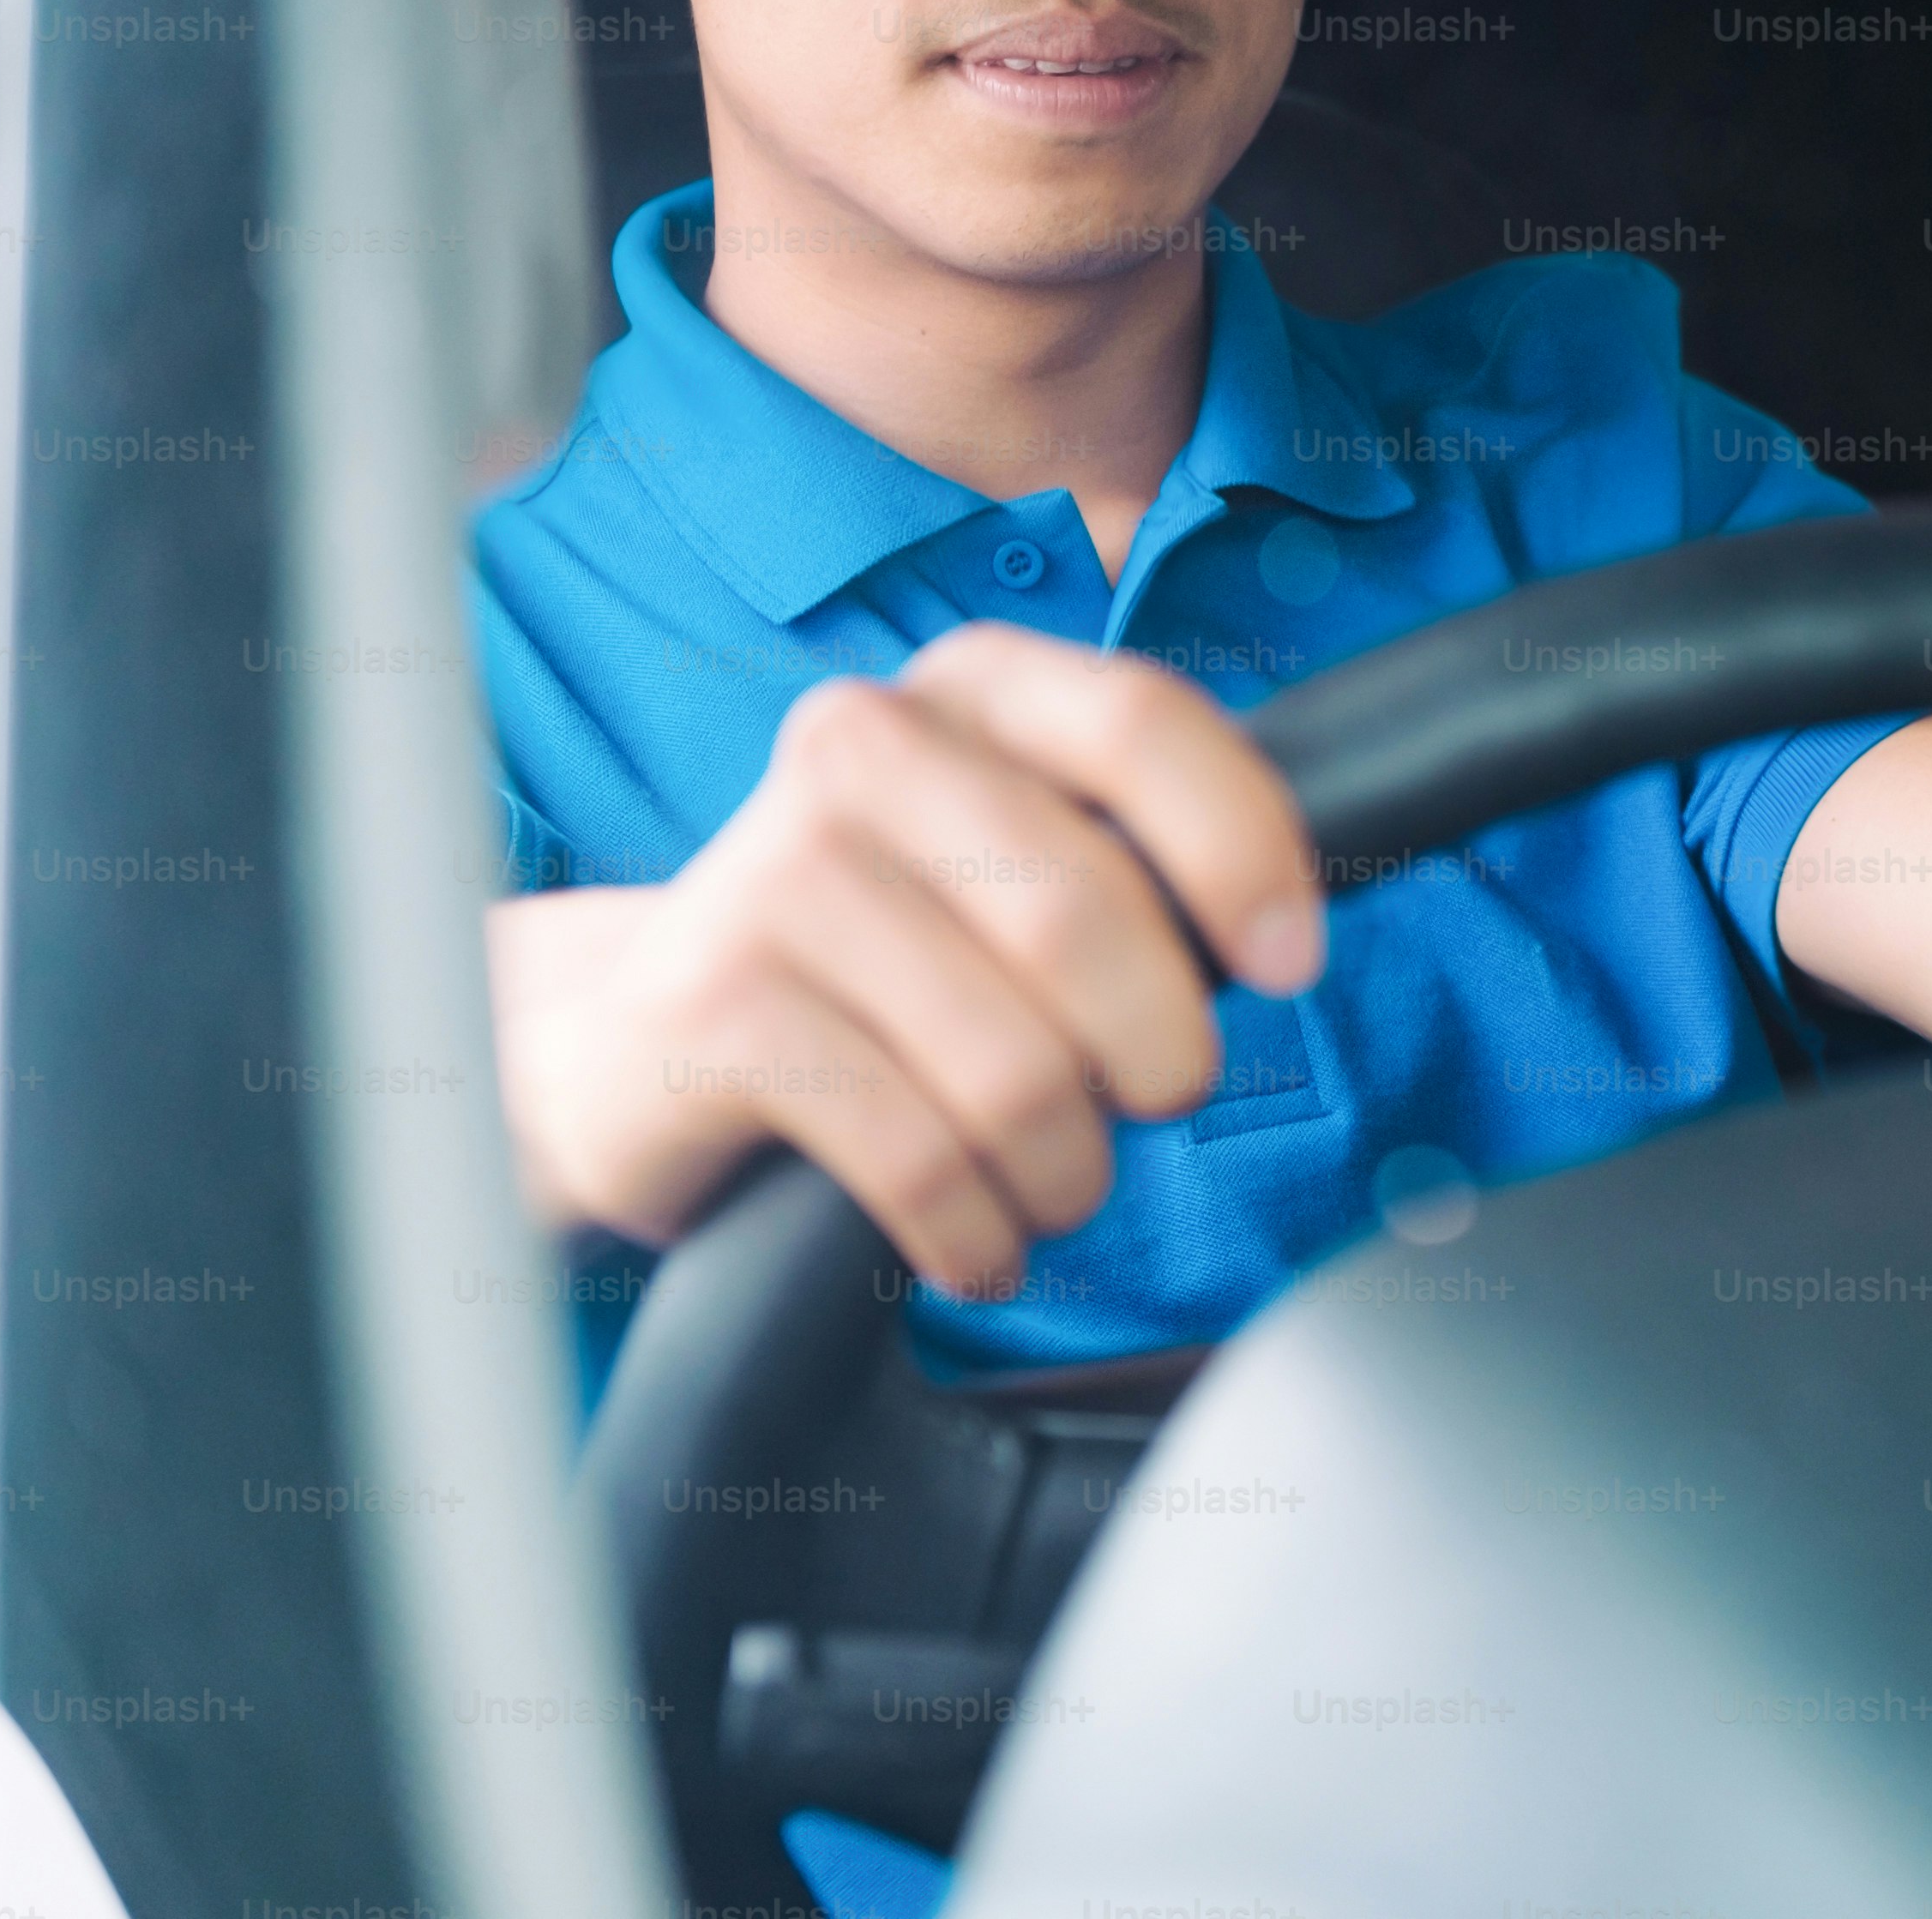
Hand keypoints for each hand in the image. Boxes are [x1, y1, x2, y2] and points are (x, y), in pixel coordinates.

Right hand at [485, 623, 1325, 1297]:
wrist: (640, 1041)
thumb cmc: (892, 957)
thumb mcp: (1016, 864)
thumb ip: (1142, 855)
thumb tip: (1280, 934)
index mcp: (968, 689)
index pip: (1138, 724)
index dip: (1242, 848)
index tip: (1292, 964)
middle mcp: (857, 747)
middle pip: (1084, 915)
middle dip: (1159, 1051)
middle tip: (1150, 1101)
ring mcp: (768, 874)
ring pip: (1013, 1065)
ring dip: (1067, 1169)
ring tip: (1050, 1185)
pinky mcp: (707, 1011)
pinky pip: (919, 1156)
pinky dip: (978, 1230)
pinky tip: (977, 1242)